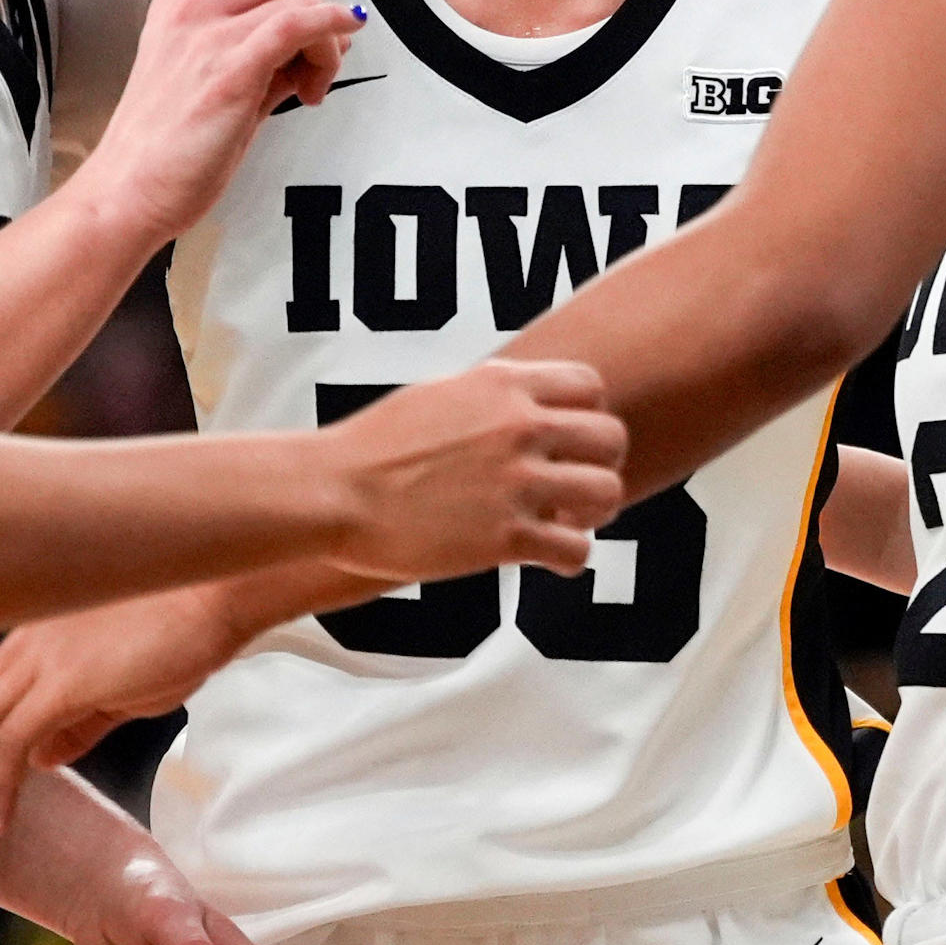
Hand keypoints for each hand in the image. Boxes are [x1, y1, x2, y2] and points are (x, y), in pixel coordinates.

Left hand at [0, 589, 239, 856]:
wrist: (216, 595)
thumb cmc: (180, 631)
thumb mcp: (116, 686)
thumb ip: (75, 723)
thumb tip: (42, 760)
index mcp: (29, 645)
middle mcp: (21, 648)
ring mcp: (39, 659)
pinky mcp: (65, 679)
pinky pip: (9, 741)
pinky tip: (2, 816)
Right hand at [84, 0, 364, 234]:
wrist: (127, 193)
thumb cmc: (164, 147)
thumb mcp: (209, 80)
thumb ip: (262, 52)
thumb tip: (318, 42)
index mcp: (179, 1)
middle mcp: (191, 7)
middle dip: (319, 4)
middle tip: (318, 60)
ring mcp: (208, 36)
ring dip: (328, 40)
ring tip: (311, 85)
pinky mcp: (230, 71)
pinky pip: (300, 24)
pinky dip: (330, 34)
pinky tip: (328, 62)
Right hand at [320, 357, 627, 593]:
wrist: (334, 492)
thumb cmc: (375, 447)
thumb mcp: (442, 394)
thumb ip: (493, 397)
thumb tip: (525, 405)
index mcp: (503, 386)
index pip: (591, 388)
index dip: (588, 416)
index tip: (572, 440)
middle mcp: (519, 427)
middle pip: (611, 438)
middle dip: (601, 463)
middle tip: (580, 485)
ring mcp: (516, 483)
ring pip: (606, 492)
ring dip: (596, 511)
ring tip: (571, 521)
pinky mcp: (506, 538)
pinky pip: (576, 550)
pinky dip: (571, 557)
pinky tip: (550, 558)